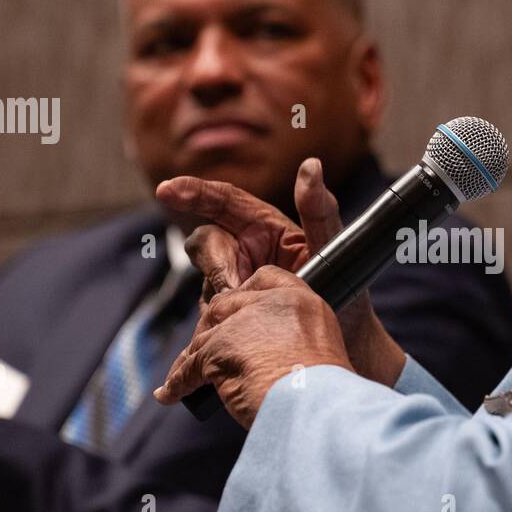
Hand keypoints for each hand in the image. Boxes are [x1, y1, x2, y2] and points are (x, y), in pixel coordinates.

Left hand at [153, 266, 354, 426]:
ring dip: (192, 360)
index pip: (265, 279)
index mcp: (301, 301)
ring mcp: (241, 326)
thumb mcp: (321, 352)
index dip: (245, 295)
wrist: (316, 409)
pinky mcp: (217, 350)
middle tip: (207, 353)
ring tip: (182, 380)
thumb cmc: (324, 393)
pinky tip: (170, 394)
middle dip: (212, 329)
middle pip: (226, 306)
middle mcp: (271, 305)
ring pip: (204, 339)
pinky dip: (178, 383)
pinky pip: (189, 367)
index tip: (237, 314)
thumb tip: (272, 356)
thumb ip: (294, 342)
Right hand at [157, 158, 404, 384]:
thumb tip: (311, 165)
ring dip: (221, 296)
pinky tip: (239, 332)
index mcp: (266, 227)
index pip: (222, 200)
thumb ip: (320, 209)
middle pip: (206, 241)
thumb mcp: (333, 250)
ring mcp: (234, 283)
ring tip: (256, 313)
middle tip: (235, 286)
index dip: (193, 192)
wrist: (345, 346)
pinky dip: (216, 322)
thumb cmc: (345, 292)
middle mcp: (245, 250)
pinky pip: (207, 313)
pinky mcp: (227, 315)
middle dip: (216, 261)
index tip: (166, 190)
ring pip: (204, 280)